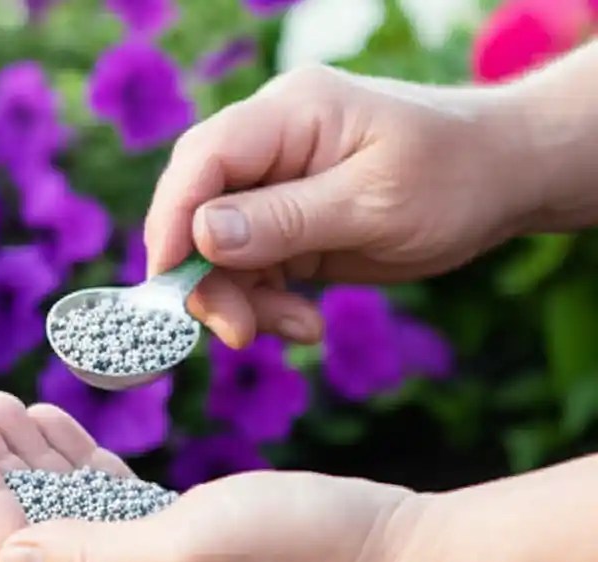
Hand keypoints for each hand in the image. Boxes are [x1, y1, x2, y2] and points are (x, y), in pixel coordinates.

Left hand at [0, 391, 430, 561]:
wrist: (406, 560)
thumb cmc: (306, 555)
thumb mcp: (186, 554)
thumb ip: (88, 558)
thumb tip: (10, 551)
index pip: (24, 555)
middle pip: (41, 530)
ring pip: (76, 510)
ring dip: (38, 456)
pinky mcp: (195, 545)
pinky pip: (117, 502)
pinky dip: (86, 462)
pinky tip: (59, 428)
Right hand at [146, 64, 535, 348]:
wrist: (506, 179)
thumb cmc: (456, 176)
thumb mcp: (374, 203)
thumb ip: (285, 219)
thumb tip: (199, 236)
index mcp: (289, 115)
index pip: (204, 159)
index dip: (172, 218)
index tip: (169, 281)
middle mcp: (271, 145)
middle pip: (198, 208)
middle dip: (208, 275)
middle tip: (239, 331)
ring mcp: (276, 184)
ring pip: (218, 250)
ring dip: (243, 300)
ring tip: (295, 329)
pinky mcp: (286, 223)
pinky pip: (250, 268)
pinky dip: (266, 304)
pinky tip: (304, 323)